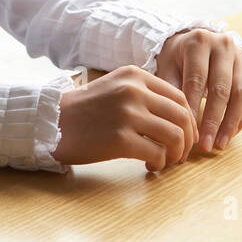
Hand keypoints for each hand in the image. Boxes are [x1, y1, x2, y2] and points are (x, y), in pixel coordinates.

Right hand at [50, 65, 198, 171]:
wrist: (52, 122)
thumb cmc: (85, 110)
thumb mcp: (116, 87)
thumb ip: (144, 94)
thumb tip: (179, 116)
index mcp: (135, 76)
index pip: (179, 97)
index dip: (189, 120)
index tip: (186, 135)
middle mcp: (134, 91)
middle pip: (182, 116)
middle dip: (187, 140)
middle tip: (181, 154)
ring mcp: (128, 114)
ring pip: (175, 136)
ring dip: (176, 154)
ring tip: (166, 161)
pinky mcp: (121, 139)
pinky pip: (157, 153)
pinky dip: (160, 163)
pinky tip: (150, 165)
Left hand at [153, 25, 241, 153]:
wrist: (196, 42)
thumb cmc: (178, 59)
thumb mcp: (167, 68)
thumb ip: (170, 92)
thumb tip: (175, 125)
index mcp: (198, 41)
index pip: (197, 80)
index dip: (194, 109)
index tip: (189, 133)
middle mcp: (223, 45)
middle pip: (221, 88)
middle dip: (213, 121)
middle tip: (206, 145)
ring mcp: (240, 55)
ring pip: (241, 93)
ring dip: (231, 123)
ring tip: (220, 144)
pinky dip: (241, 117)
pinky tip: (231, 134)